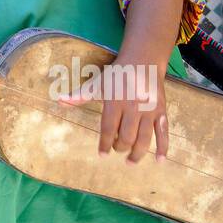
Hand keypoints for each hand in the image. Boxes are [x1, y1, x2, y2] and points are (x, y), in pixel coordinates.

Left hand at [59, 49, 168, 163]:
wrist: (143, 60)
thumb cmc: (117, 74)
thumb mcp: (97, 83)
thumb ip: (80, 95)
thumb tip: (59, 101)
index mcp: (115, 101)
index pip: (108, 129)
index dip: (104, 144)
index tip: (102, 155)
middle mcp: (133, 107)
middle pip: (126, 137)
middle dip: (120, 148)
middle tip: (116, 149)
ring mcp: (149, 110)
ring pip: (144, 138)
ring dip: (137, 153)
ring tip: (130, 162)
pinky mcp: (161, 111)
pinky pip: (163, 132)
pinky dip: (163, 148)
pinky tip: (159, 161)